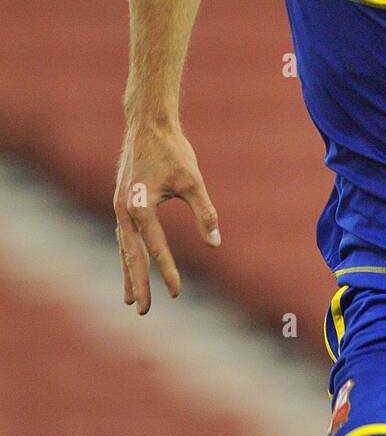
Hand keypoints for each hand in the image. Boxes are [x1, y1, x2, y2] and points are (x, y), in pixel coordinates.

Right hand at [113, 121, 220, 314]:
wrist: (148, 124)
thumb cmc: (172, 150)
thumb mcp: (193, 181)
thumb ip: (204, 213)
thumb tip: (215, 243)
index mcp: (140, 207)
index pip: (156, 248)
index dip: (168, 272)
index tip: (177, 293)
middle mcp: (124, 210)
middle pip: (132, 255)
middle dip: (138, 284)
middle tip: (143, 311)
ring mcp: (119, 206)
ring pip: (124, 248)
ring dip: (128, 273)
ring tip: (130, 299)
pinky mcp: (121, 201)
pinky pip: (123, 235)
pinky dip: (126, 253)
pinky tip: (130, 264)